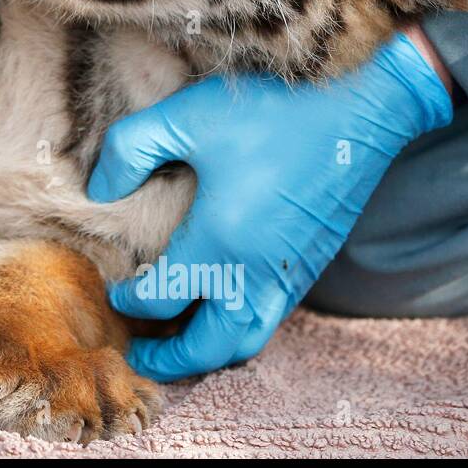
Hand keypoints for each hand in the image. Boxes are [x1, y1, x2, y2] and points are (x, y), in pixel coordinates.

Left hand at [89, 34, 451, 381]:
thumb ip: (132, 148)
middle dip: (171, 360)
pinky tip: (223, 305)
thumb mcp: (188, 115)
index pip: (163, 298)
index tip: (113, 289)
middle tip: (139, 357)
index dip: (130, 300)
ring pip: (248, 340)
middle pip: (211, 347)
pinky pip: (272, 318)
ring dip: (210, 351)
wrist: (366, 106)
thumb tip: (101, 189)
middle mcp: (259, 272)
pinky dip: (241, 329)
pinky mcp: (313, 264)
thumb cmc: (276, 109)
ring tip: (179, 342)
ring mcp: (291, 274)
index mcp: (222, 242)